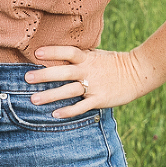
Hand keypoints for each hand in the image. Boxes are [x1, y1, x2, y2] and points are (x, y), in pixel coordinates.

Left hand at [24, 46, 155, 117]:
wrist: (138, 73)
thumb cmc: (113, 63)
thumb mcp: (96, 54)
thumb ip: (79, 55)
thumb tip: (57, 54)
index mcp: (87, 58)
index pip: (68, 52)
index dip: (53, 52)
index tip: (37, 53)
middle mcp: (88, 71)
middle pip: (63, 72)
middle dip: (45, 75)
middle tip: (27, 78)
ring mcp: (94, 86)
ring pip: (69, 91)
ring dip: (51, 95)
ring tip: (33, 99)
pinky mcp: (99, 99)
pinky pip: (81, 107)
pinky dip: (68, 111)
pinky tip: (55, 114)